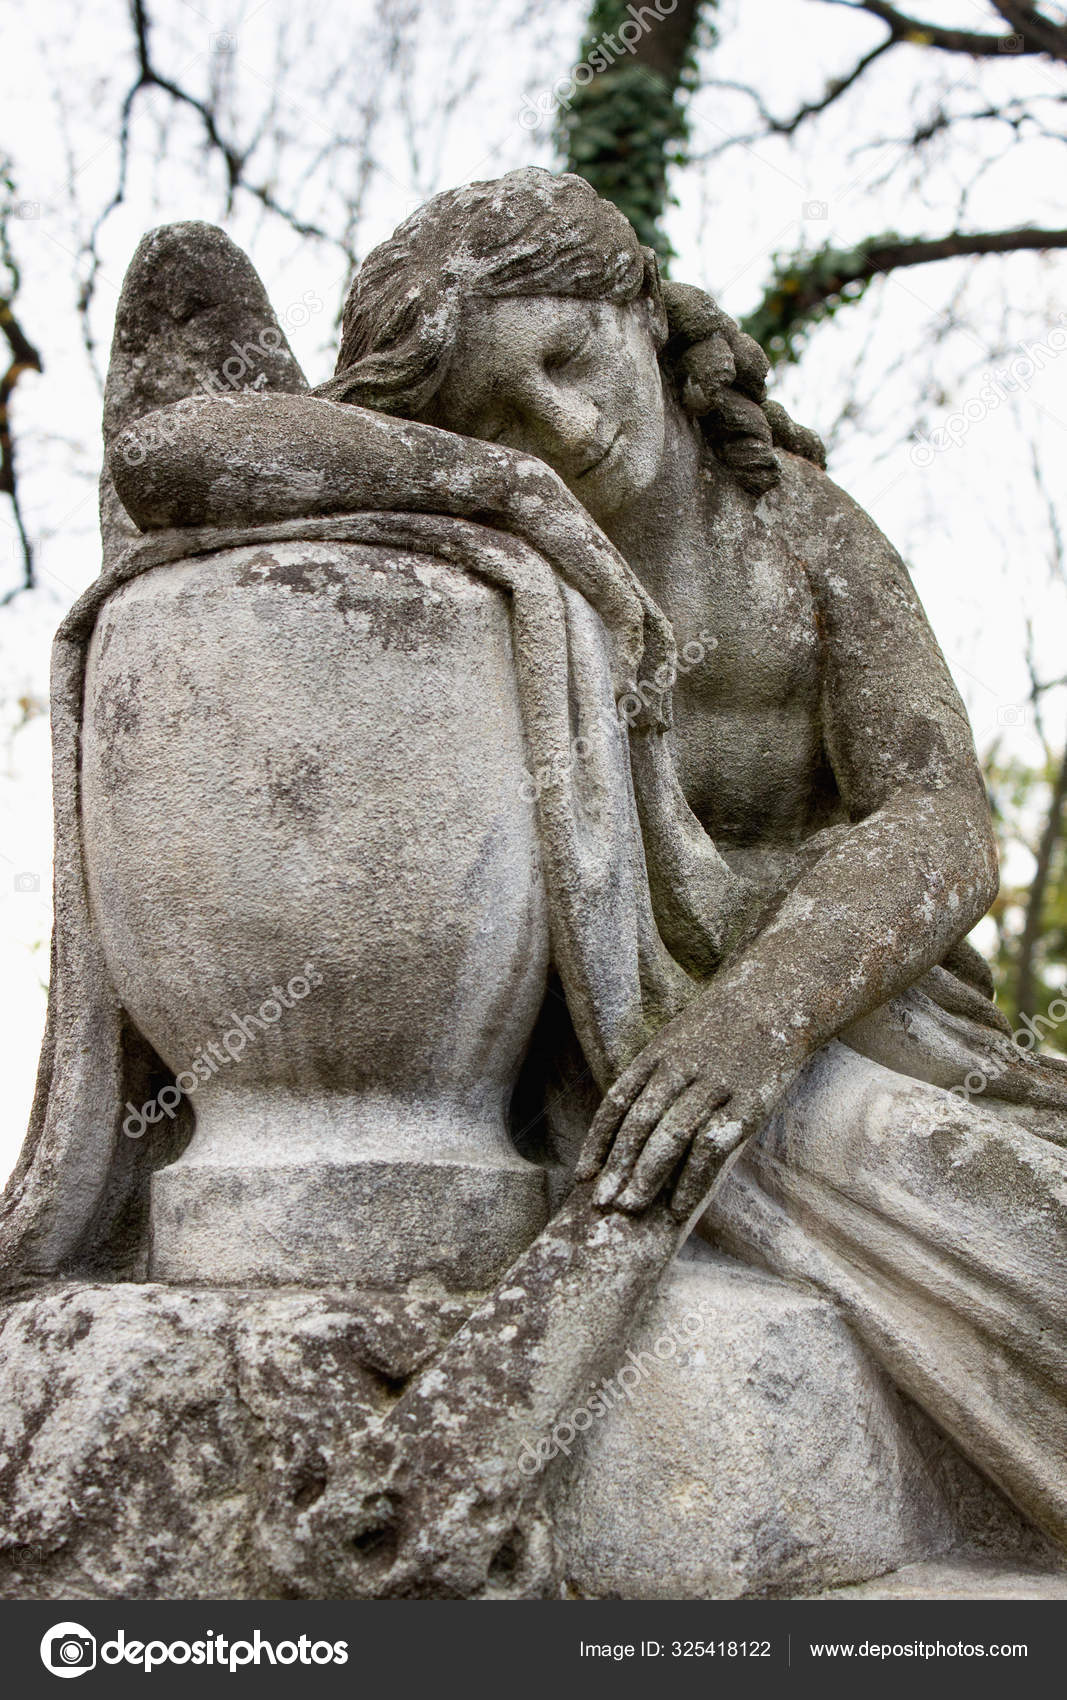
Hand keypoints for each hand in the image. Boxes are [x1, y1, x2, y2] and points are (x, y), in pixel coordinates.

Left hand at [574, 990, 803, 1222]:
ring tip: (630, 1208)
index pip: (618, 1102)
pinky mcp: (750, 1102)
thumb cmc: (723, 1027)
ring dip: (647, 1176)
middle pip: (640, 1122)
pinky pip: (713, 1145)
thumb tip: (623, 1125)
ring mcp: (716, 1083)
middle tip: (601, 1203)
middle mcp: (681, 1067)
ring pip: (671, 1135)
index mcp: (659, 1052)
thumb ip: (654, 1075)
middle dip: (618, 1165)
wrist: (779, 994)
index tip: (582, 1175)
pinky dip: (693, 1179)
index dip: (598, 1141)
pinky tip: (679, 1207)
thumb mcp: (679, 1039)